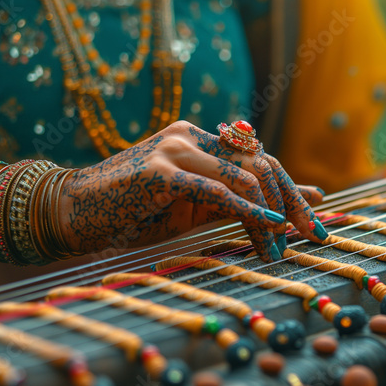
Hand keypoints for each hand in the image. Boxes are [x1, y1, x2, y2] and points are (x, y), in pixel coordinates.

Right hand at [58, 121, 325, 262]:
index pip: (260, 160)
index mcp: (198, 141)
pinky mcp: (160, 171)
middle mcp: (191, 137)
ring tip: (283, 248)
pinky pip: (217, 191)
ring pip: (246, 176)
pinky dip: (248, 210)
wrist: (68, 212)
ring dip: (272, 215)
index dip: (292, 190)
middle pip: (262, 164)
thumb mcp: (188, 209)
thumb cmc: (127, 215)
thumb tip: (283, 213)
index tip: (316, 221)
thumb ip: (233, 204)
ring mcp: (175, 149)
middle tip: (318, 235)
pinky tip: (268, 227)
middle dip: (294, 202)